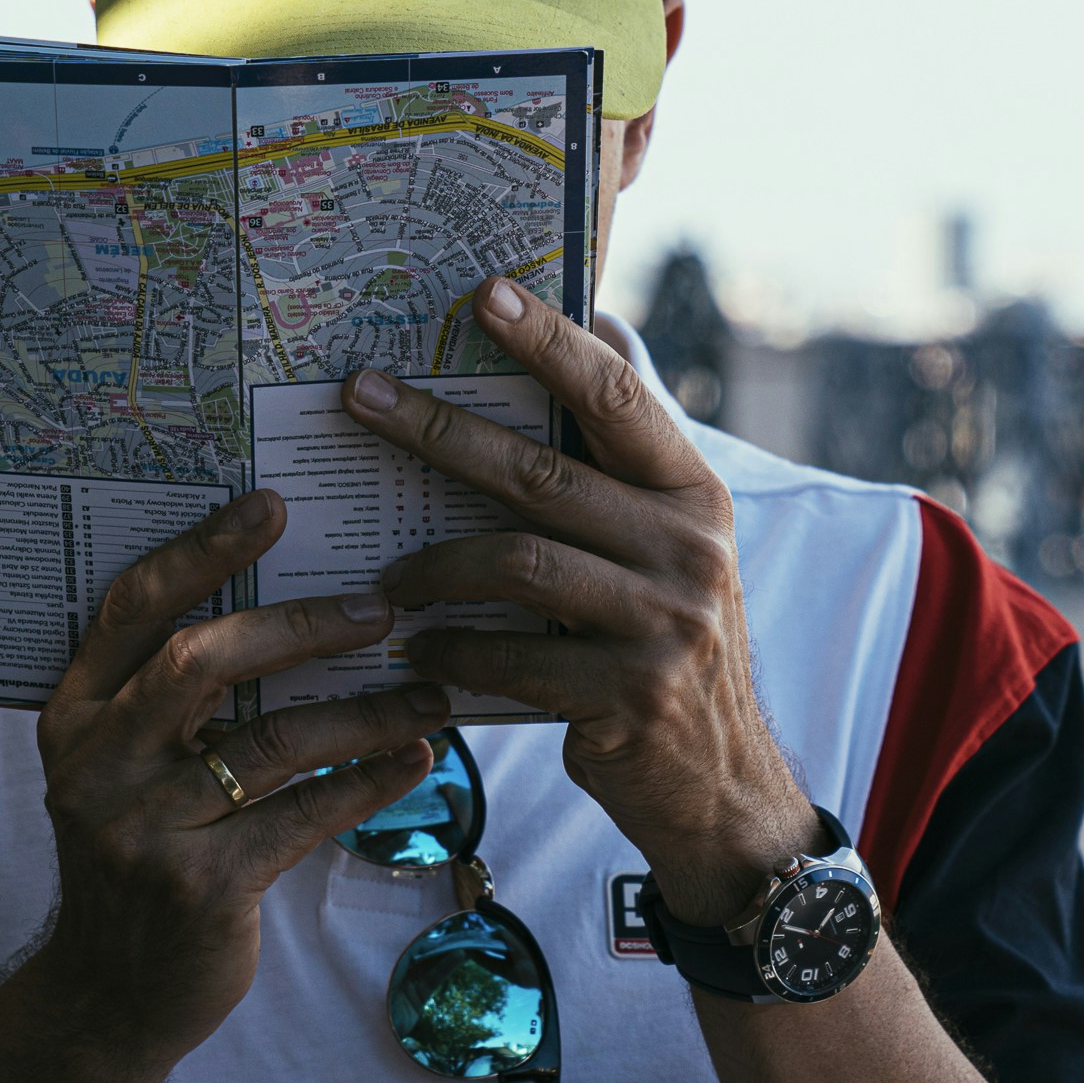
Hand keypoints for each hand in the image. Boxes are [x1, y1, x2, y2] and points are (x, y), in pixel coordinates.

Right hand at [34, 488, 447, 1056]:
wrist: (110, 995)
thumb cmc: (139, 852)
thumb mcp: (124, 765)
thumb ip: (170, 695)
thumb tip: (289, 596)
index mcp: (75, 713)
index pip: (134, 608)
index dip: (201, 551)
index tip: (270, 506)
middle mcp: (99, 763)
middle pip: (201, 661)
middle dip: (298, 625)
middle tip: (379, 607)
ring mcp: (146, 829)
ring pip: (270, 741)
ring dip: (361, 710)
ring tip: (428, 691)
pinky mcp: (202, 887)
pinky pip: (302, 814)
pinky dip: (366, 781)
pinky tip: (414, 758)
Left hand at [343, 281, 820, 926]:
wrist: (722, 789)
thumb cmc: (666, 644)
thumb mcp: (668, 551)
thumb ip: (625, 466)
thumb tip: (597, 329)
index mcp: (694, 494)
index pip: (618, 398)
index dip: (551, 342)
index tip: (484, 293)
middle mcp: (689, 549)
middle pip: (541, 474)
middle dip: (439, 431)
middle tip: (361, 396)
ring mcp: (664, 625)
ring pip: (518, 564)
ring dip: (435, 563)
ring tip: (385, 573)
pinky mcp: (628, 697)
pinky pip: (513, 658)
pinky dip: (453, 649)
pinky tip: (416, 648)